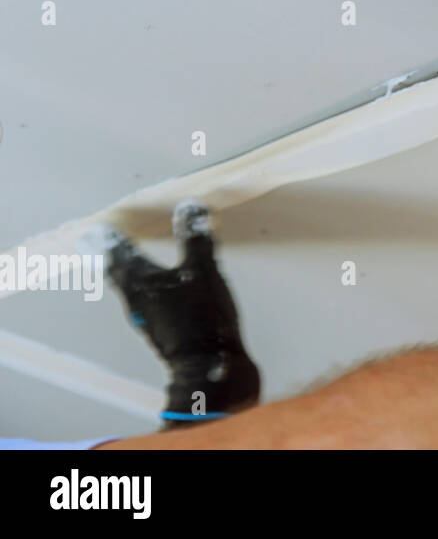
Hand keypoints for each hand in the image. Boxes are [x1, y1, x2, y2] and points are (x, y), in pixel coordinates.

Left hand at [106, 200, 259, 423]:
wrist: (208, 368)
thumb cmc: (201, 315)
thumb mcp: (203, 270)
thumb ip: (195, 238)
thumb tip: (188, 205)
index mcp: (141, 280)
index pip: (118, 253)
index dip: (108, 239)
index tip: (95, 230)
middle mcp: (136, 299)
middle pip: (117, 273)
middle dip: (109, 257)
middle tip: (95, 245)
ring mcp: (146, 317)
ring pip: (129, 288)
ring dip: (124, 272)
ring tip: (124, 262)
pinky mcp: (161, 330)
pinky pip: (144, 300)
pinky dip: (143, 287)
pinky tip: (156, 289)